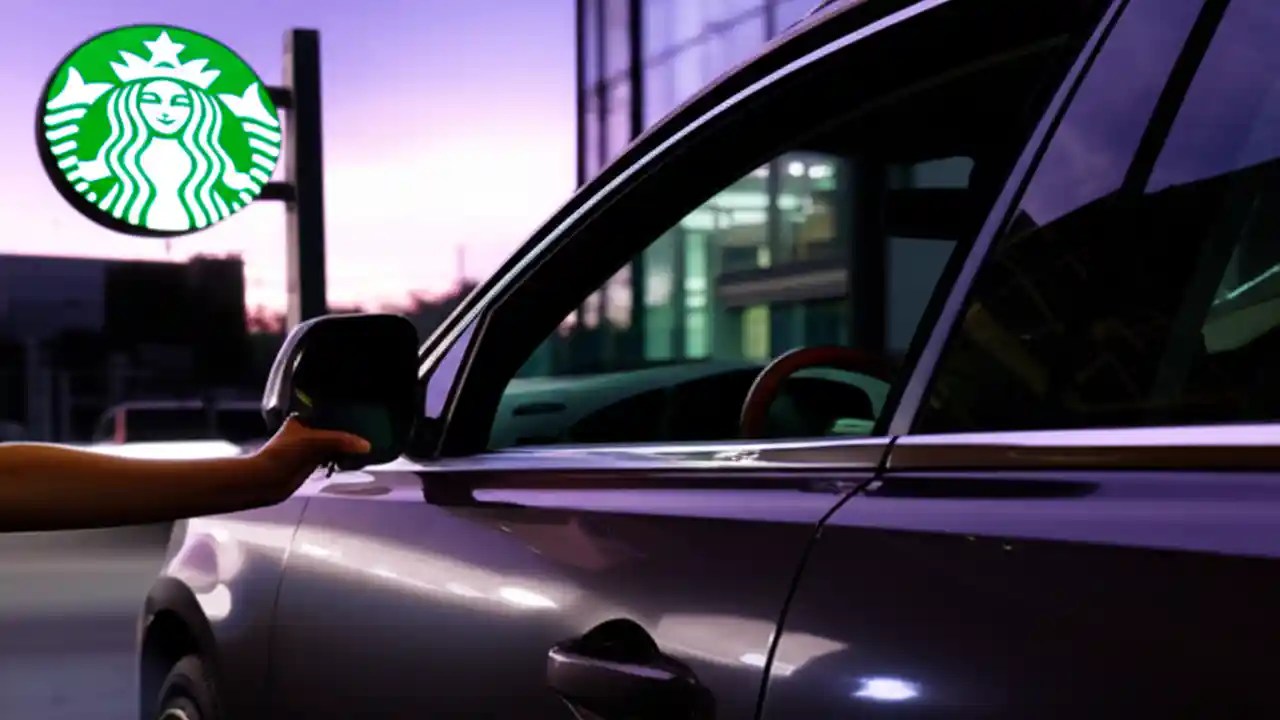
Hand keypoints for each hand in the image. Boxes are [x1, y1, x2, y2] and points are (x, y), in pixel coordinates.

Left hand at [251, 416, 370, 496]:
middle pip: (333, 428)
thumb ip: (339, 441)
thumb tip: (366, 445)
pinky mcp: (311, 463)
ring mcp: (309, 448)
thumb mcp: (313, 442)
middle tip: (370, 430)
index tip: (363, 414)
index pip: (329, 412)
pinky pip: (332, 457)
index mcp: (302, 419)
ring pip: (334, 444)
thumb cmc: (283, 455)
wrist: (265, 482)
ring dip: (346, 446)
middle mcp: (306, 431)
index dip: (345, 413)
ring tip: (366, 444)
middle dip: (348, 431)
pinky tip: (355, 458)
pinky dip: (342, 458)